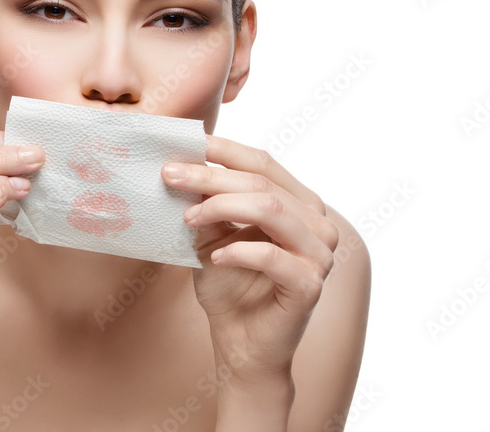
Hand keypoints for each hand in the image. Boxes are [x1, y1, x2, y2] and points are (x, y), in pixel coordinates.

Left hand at [161, 134, 338, 379]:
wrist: (241, 345)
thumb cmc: (229, 287)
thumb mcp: (211, 235)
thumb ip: (206, 203)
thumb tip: (182, 165)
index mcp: (299, 204)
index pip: (263, 164)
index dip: (224, 150)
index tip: (185, 144)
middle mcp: (317, 224)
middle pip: (262, 184)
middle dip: (211, 176)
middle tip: (170, 175)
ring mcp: (319, 254)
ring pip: (270, 209)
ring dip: (221, 207)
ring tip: (188, 217)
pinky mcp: (310, 285)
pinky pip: (271, 256)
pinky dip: (237, 250)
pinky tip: (214, 257)